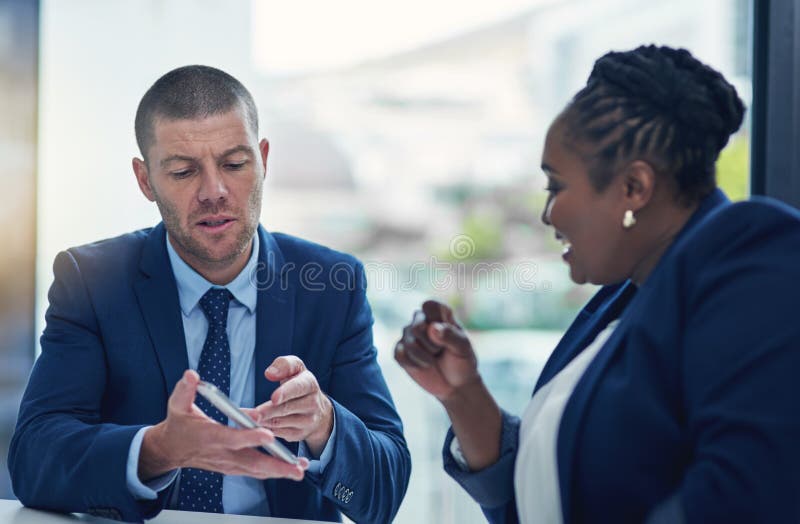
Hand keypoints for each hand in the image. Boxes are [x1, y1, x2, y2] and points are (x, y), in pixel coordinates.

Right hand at [139, 370, 307, 481]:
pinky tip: (290, 469)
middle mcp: (222, 453)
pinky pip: (255, 471)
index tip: (268, 434)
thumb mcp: (177, 405)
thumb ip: (185, 389)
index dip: (250, 437)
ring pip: (257, 470)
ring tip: (301, 469)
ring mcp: (229, 464)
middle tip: (297, 467)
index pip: (232, 438)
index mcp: (210, 436)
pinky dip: (273, 472)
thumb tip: (191, 374)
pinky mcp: (233, 467)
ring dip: (280, 471)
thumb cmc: (178, 424)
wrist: (171, 450)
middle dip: (276, 465)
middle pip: (252, 462)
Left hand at [248, 356, 333, 457]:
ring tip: (247, 419)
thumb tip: (270, 373)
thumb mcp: (296, 368)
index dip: (286, 393)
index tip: (274, 398)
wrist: (317, 409)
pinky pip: (278, 433)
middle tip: (252, 415)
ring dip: (262, 422)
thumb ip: (284, 365)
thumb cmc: (299, 384)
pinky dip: (264, 430)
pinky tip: (253, 426)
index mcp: (310, 384)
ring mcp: (307, 421)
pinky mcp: (299, 434)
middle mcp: (312, 403)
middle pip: (287, 408)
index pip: (298, 387)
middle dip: (268, 411)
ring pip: (281, 423)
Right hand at [394, 300, 479, 401]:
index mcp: (439, 313)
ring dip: (425, 358)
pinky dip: (414, 364)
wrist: (456, 384)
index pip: (429, 305)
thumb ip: (450, 335)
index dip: (434, 320)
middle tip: (441, 351)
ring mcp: (409, 335)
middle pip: (417, 326)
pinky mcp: (400, 351)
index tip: (446, 332)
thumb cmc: (462, 361)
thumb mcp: (463, 348)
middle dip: (432, 345)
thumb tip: (431, 328)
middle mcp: (421, 320)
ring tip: (434, 360)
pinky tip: (423, 366)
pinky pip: (399, 355)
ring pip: (409, 343)